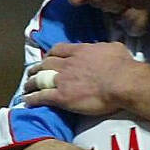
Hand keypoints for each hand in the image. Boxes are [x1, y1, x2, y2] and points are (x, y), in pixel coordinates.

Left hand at [20, 41, 135, 113]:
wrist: (122, 82)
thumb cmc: (123, 66)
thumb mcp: (114, 48)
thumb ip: (105, 49)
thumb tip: (107, 49)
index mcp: (80, 51)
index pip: (59, 49)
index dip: (51, 54)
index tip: (48, 57)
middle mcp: (68, 63)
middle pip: (46, 63)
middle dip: (37, 67)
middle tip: (32, 72)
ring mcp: (63, 79)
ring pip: (40, 78)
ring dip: (31, 82)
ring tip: (26, 86)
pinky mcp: (62, 96)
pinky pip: (42, 96)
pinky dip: (32, 98)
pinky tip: (27, 101)